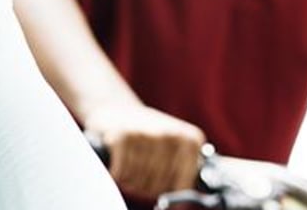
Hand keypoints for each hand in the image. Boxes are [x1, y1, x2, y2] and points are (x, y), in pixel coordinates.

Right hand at [84, 102, 205, 200]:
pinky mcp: (123, 136)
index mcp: (190, 140)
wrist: (115, 107)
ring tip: (129, 169)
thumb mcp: (173, 147)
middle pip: (159, 184)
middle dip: (146, 188)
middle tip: (140, 180)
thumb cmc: (148, 135)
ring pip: (140, 180)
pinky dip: (117, 175)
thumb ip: (182, 172)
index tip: (164, 196)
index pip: (183, 184)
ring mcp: (147, 134)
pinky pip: (122, 172)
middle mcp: (171, 134)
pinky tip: (118, 165)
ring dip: (131, 182)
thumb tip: (180, 205)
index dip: (171, 195)